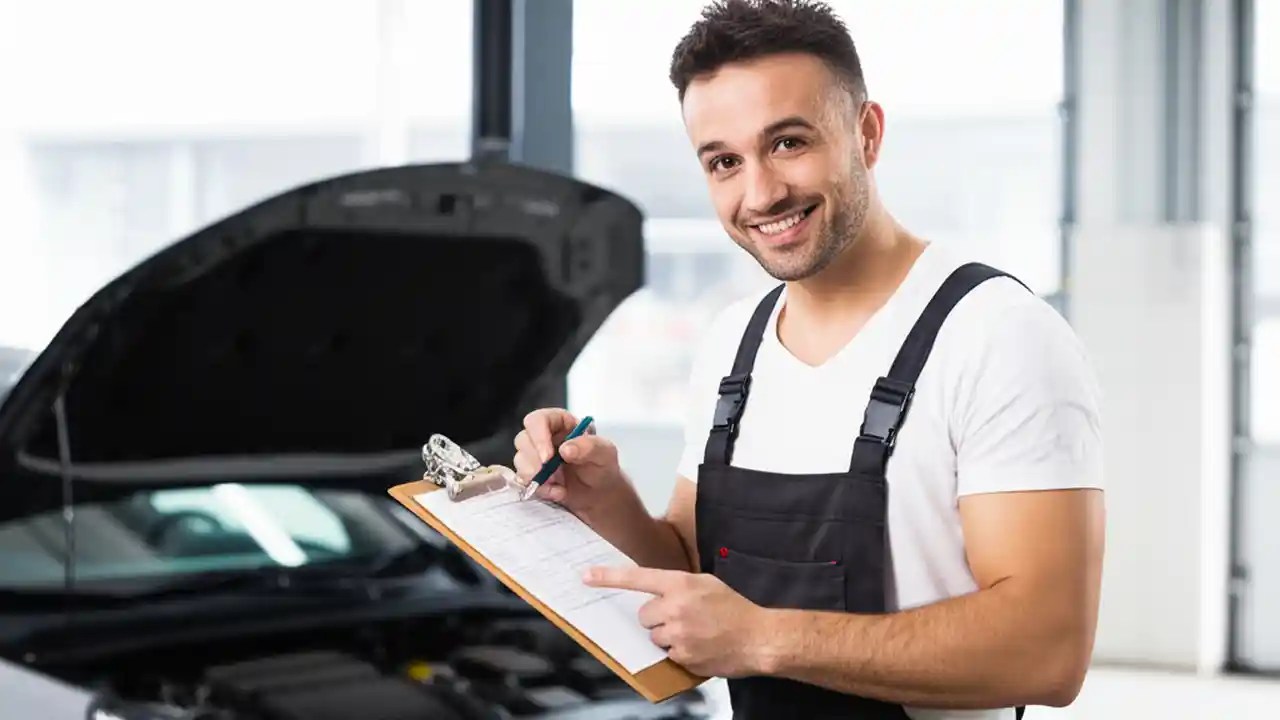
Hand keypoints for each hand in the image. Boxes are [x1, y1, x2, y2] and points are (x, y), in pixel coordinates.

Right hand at [512, 408, 624, 515]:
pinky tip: (557, 493)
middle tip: (554, 477)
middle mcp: (543, 436)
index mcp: (560, 422)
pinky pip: (523, 480)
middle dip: (535, 462)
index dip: (538, 437)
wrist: (600, 494)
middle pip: (523, 440)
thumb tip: (566, 449)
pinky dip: (539, 489)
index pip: (538, 420)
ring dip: (537, 477)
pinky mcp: (531, 474)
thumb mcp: (605, 453)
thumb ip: (590, 447)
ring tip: (560, 487)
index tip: (548, 457)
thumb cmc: (602, 467)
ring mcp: (535, 456)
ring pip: (520, 460)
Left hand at [583, 565, 766, 677]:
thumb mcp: (707, 584)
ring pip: (654, 636)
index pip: (638, 578)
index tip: (587, 576)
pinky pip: (667, 654)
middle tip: (681, 618)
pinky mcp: (682, 656)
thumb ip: (679, 586)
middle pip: (644, 615)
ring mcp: (677, 633)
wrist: (759, 638)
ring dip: (667, 636)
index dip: (609, 577)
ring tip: (694, 633)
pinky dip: (679, 652)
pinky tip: (699, 646)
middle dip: (657, 618)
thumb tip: (657, 594)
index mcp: (681, 584)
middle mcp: (675, 607)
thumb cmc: (736, 609)